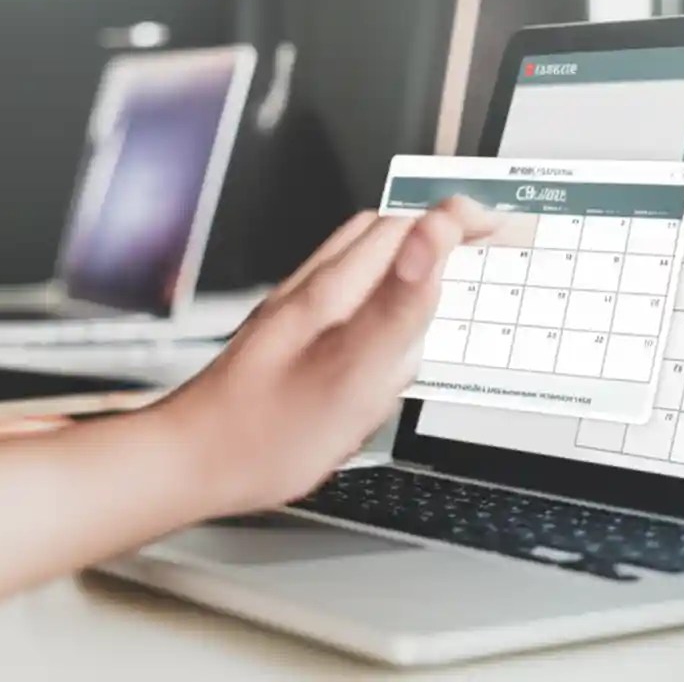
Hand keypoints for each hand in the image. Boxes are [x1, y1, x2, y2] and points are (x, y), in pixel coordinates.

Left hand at [153, 198, 498, 516]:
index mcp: (333, 292)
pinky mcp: (287, 342)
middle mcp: (312, 293)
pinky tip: (384, 342)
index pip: (406, 228)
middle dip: (436, 234)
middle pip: (383, 237)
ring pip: (362, 268)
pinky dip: (380, 304)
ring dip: (407, 266)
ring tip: (441, 287)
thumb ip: (398, 304)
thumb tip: (434, 236)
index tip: (494, 225)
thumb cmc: (266, 433)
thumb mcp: (351, 373)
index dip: (457, 220)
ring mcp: (296, 316)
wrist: (190, 463)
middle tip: (478, 246)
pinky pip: (345, 303)